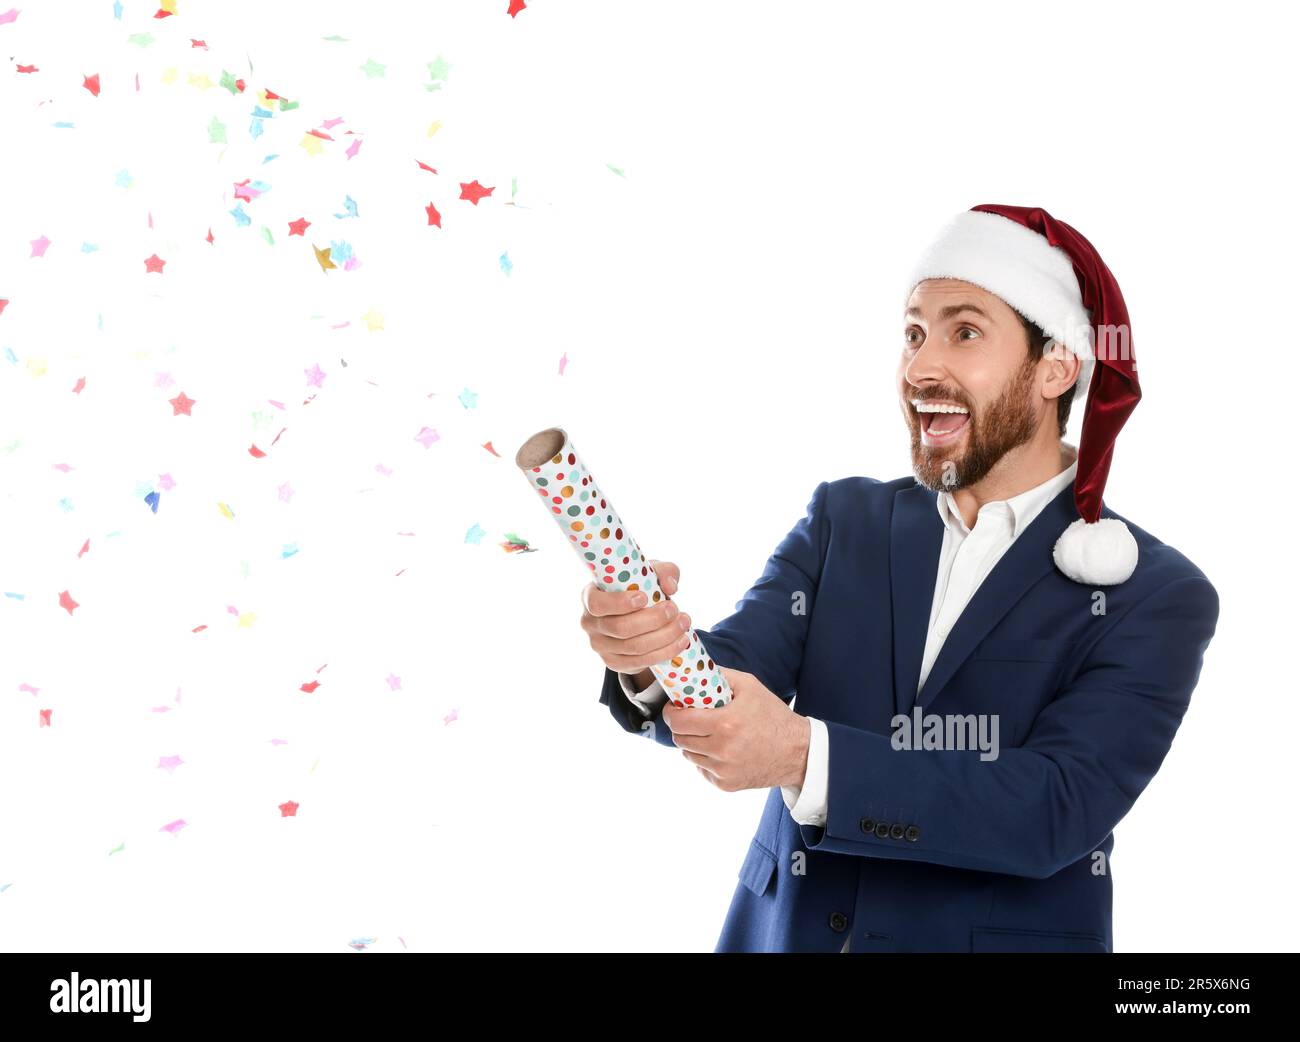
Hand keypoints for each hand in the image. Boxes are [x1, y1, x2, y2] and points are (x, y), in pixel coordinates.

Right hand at [580, 560, 691, 674]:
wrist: (637, 615)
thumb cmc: (640, 588)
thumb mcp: (650, 574)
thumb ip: (662, 572)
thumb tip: (670, 586)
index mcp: (590, 596)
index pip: (597, 604)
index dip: (619, 603)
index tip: (644, 597)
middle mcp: (590, 623)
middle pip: (621, 628)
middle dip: (653, 620)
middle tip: (674, 608)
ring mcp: (600, 646)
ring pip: (634, 647)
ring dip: (664, 636)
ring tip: (684, 623)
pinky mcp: (614, 663)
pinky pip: (641, 662)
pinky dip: (665, 652)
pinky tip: (682, 640)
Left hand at [663, 667, 810, 792]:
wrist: (798, 752)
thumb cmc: (773, 715)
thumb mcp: (749, 686)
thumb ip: (719, 676)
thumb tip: (693, 669)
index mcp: (726, 723)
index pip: (679, 721)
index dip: (672, 712)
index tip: (674, 707)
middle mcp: (722, 750)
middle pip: (679, 739)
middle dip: (680, 726)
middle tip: (689, 718)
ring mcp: (724, 770)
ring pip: (688, 755)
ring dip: (692, 743)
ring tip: (708, 733)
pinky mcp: (726, 785)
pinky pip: (701, 769)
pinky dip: (705, 759)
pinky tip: (721, 750)